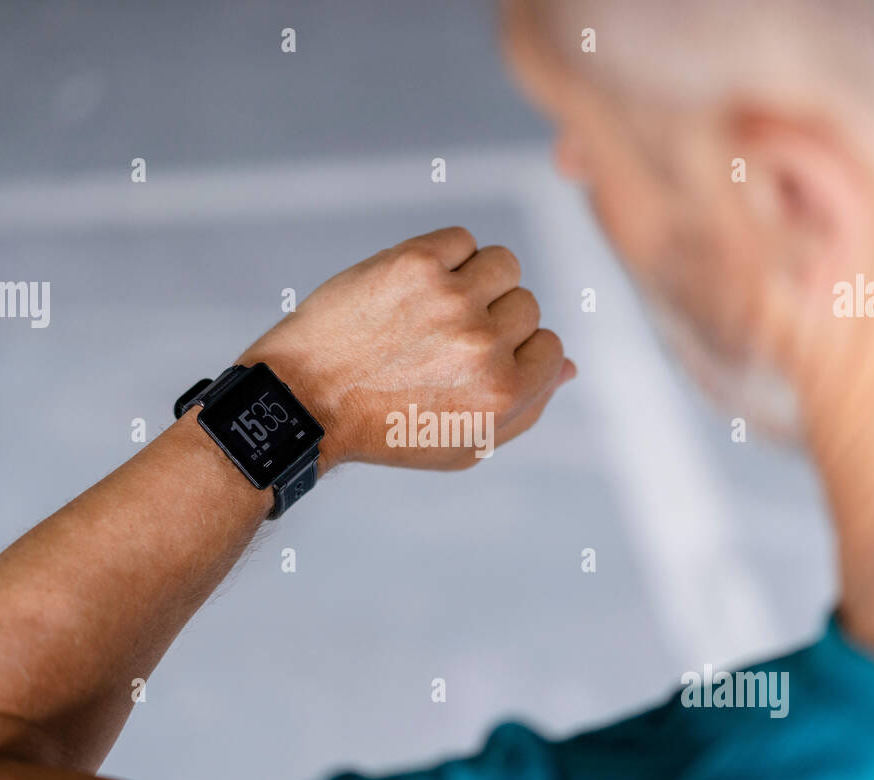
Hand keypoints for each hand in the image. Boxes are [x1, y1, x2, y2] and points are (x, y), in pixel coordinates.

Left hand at [237, 226, 575, 470]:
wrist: (304, 401)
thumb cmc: (385, 430)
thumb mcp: (463, 446)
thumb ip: (525, 409)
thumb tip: (569, 366)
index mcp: (504, 394)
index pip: (550, 347)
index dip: (515, 354)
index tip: (473, 364)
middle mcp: (483, 346)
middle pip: (527, 305)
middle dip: (492, 320)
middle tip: (440, 343)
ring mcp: (450, 299)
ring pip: (502, 264)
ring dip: (475, 281)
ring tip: (432, 308)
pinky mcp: (413, 263)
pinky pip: (461, 239)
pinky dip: (444, 256)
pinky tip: (414, 286)